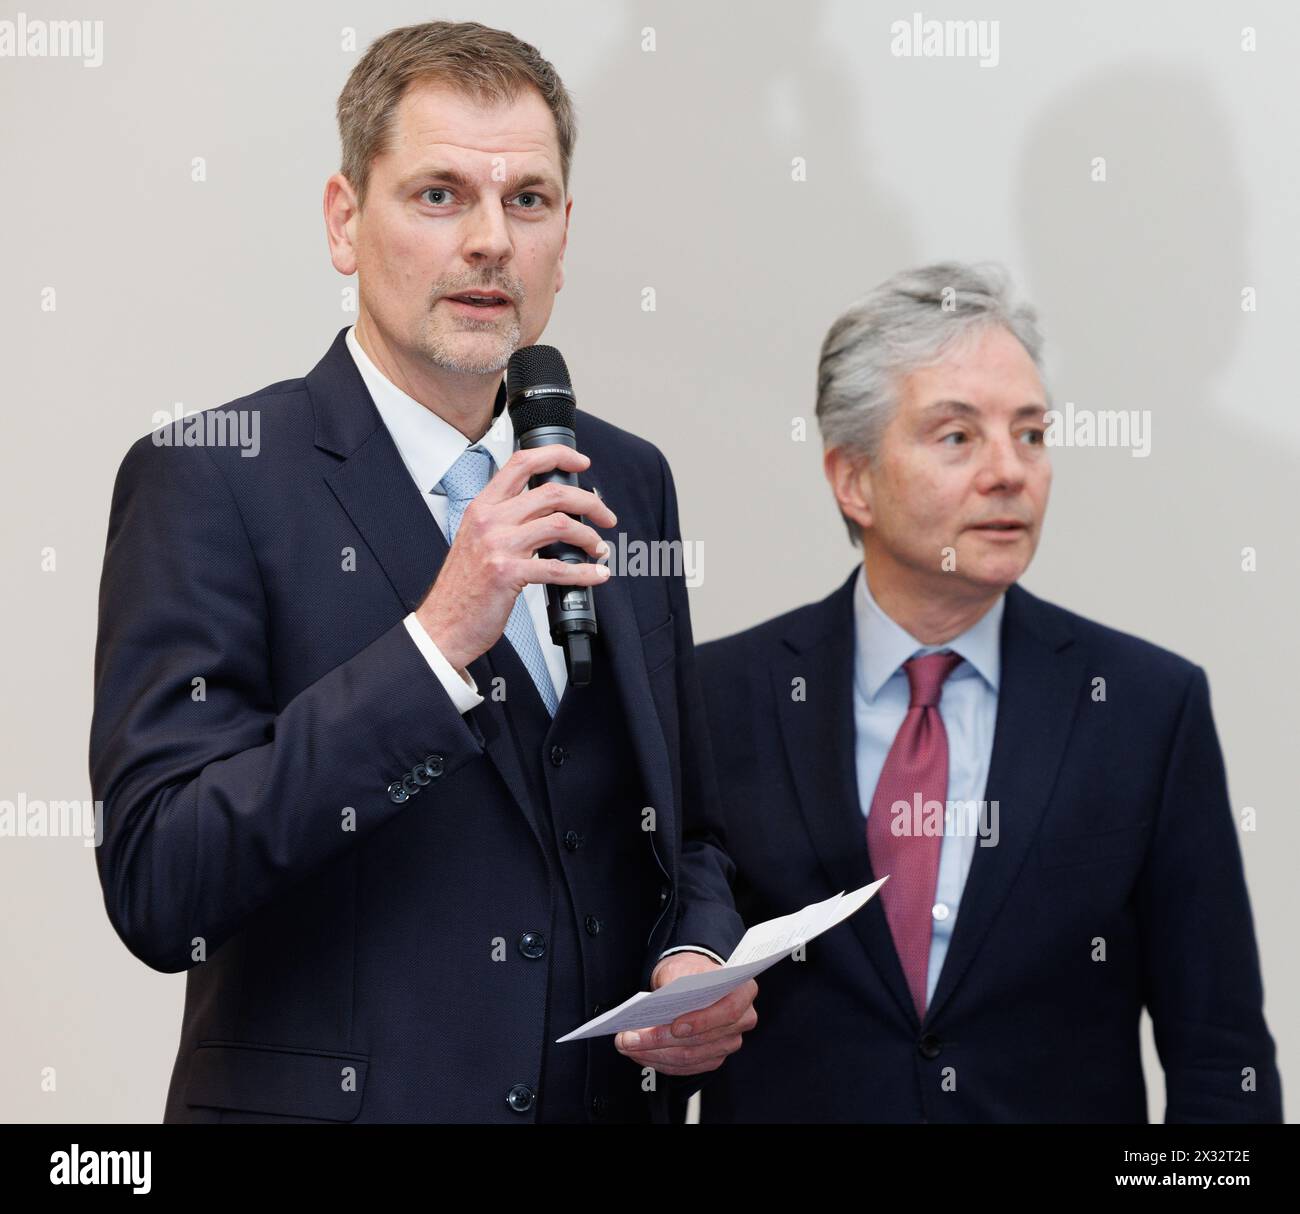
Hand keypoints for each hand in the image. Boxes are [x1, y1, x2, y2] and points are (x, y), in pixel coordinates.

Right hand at [414, 444, 615, 671]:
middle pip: (552, 493)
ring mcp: (498, 545)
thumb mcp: (477, 539)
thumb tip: (548, 512)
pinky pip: (558, 567)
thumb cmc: (463, 586)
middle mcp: (490, 519)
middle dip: (590, 502)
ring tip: (599, 548)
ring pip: (561, 524)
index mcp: (483, 506)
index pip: (522, 463)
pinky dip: (585, 572)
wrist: (443, 623)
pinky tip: (596, 575)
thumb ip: (505, 520)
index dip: (557, 456)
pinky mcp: (508, 574)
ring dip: (590, 536)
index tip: (581, 463)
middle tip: (605, 516)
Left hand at [613, 953, 757, 1076]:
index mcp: (743, 991)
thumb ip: (677, 982)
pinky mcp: (713, 1058)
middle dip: (661, 1040)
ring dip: (654, 1053)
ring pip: (690, 1057)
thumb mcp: (682, 967)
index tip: (674, 1025)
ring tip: (628, 1045)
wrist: (692, 981)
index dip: (702, 1021)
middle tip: (630, 1037)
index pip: (728, 1011)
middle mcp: (742, 1020)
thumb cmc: (690, 972)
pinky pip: (685, 1068)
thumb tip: (662, 1001)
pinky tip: (639, 1053)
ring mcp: (728, 1043)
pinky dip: (659, 1062)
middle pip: (702, 1040)